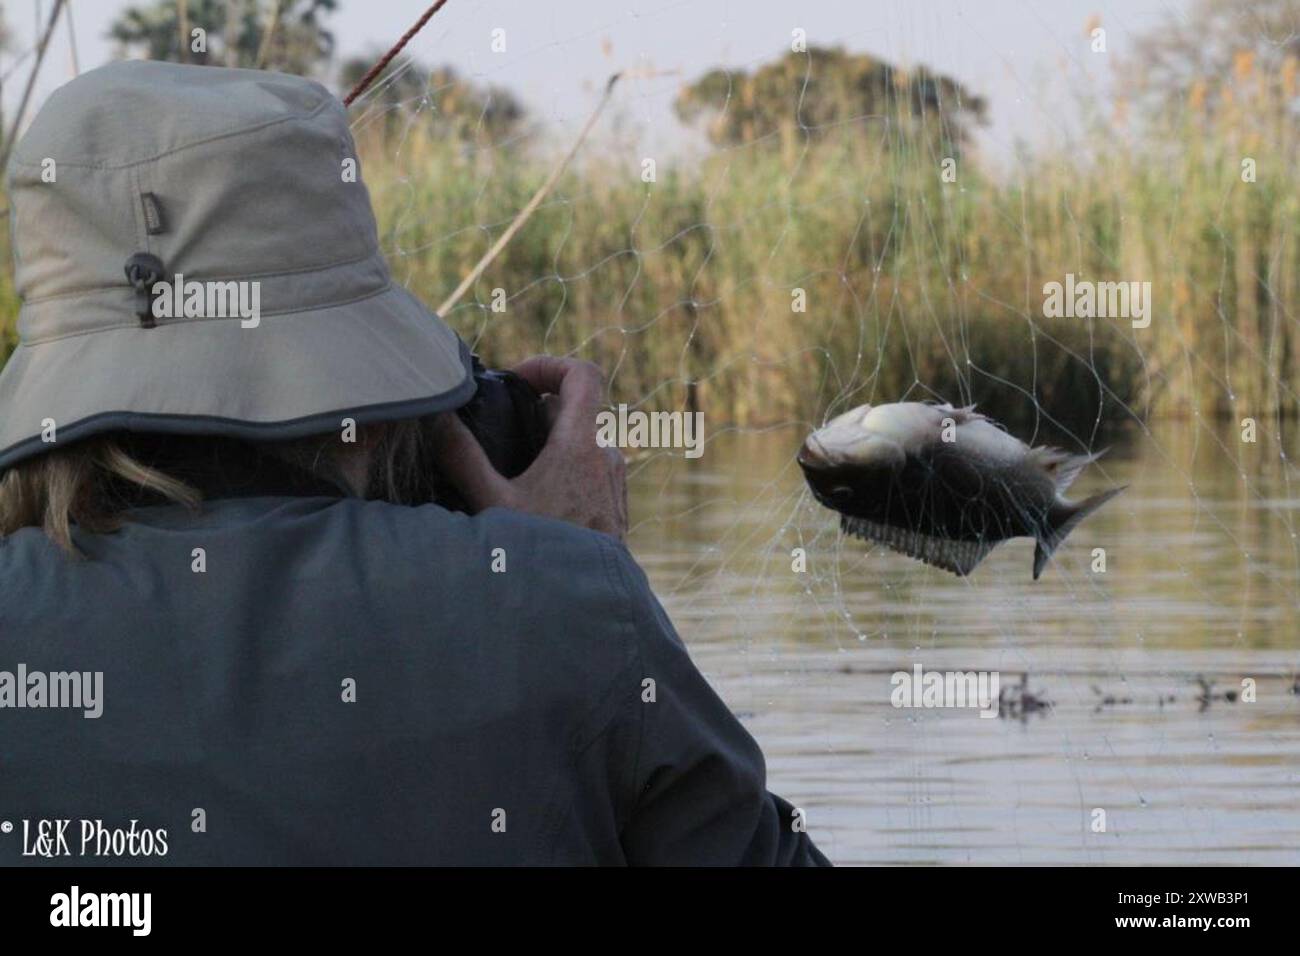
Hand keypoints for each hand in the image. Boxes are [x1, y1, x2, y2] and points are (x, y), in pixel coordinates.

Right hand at [432, 356, 628, 539]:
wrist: (581, 608)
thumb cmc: (539, 555)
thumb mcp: (492, 504)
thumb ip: (462, 457)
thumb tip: (437, 417)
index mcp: (582, 446)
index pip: (584, 375)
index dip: (549, 365)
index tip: (516, 381)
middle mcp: (607, 459)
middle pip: (575, 411)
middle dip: (535, 413)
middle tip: (500, 431)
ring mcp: (615, 485)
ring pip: (584, 444)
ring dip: (550, 445)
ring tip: (515, 471)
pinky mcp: (615, 510)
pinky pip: (592, 473)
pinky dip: (565, 471)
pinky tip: (537, 502)